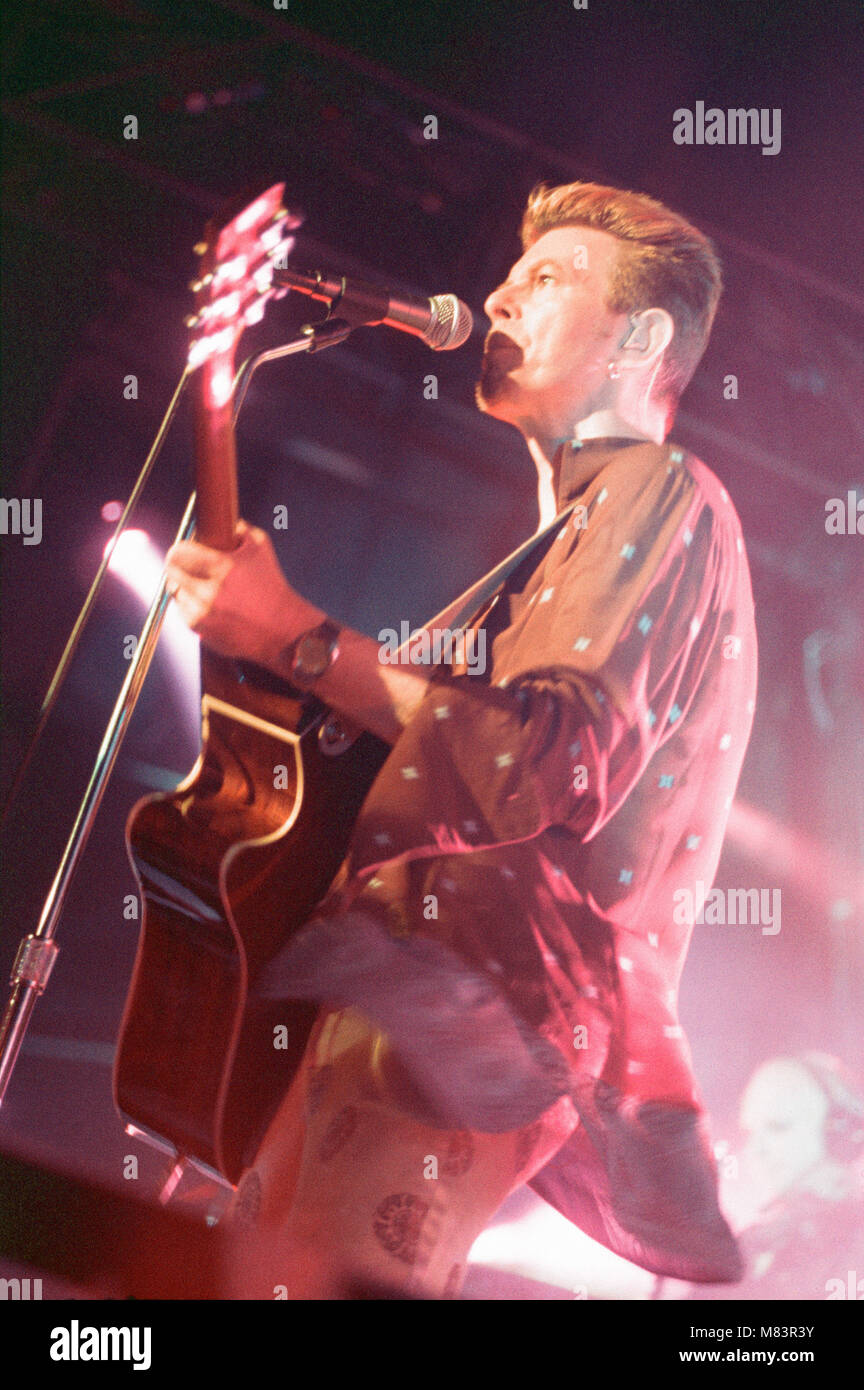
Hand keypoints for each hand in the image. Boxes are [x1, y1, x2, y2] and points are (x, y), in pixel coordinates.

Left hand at [164, 520, 324, 664]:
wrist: (282, 629)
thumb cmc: (271, 585)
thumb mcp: (261, 547)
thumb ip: (238, 527)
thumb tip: (219, 517)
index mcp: (224, 569)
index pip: (179, 553)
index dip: (180, 548)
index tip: (185, 549)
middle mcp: (210, 593)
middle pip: (171, 572)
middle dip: (180, 566)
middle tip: (190, 564)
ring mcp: (204, 615)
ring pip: (176, 592)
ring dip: (185, 587)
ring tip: (206, 586)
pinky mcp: (202, 632)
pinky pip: (183, 612)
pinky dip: (192, 606)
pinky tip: (211, 604)